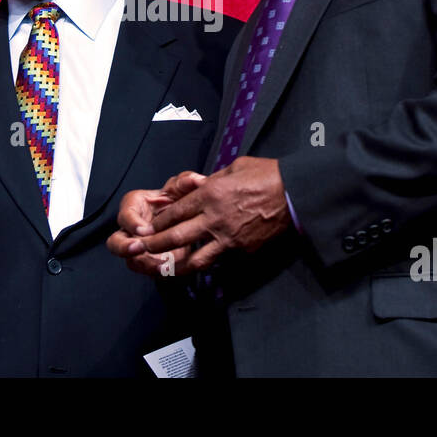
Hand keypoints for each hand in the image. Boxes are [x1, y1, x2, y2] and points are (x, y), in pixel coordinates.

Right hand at [107, 171, 202, 275]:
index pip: (125, 214)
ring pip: (132, 260)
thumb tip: (194, 181)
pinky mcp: (152, 261)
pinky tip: (172, 269)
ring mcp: (140, 247)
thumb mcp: (183, 188)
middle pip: (116, 242)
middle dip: (124, 248)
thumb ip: (186, 182)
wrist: (189, 217)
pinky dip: (160, 271)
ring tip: (162, 265)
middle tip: (138, 249)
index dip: (132, 223)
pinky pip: (150, 270)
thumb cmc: (178, 198)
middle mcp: (132, 229)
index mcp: (134, 206)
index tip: (143, 230)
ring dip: (145, 264)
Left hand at [140, 157, 290, 272]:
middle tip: (141, 249)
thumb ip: (213, 181)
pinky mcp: (242, 250)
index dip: (158, 221)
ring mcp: (228, 237)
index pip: (175, 212)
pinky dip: (206, 264)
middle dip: (155, 244)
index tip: (147, 227)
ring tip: (162, 269)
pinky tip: (196, 268)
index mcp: (209, 193)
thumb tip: (201, 188)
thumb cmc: (266, 174)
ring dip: (175, 265)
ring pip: (194, 258)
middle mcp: (214, 217)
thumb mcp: (234, 168)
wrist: (295, 193)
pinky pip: (219, 259)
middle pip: (176, 236)